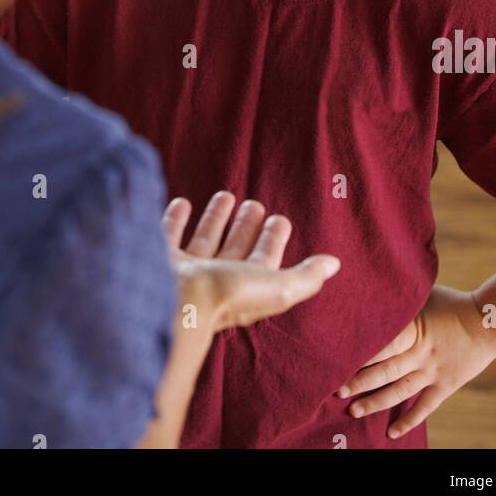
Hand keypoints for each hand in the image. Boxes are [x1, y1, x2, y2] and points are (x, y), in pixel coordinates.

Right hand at [163, 190, 339, 332]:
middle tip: (255, 204)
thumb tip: (335, 264)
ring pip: (205, 240)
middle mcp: (216, 279)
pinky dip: (176, 219)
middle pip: (235, 249)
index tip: (281, 219)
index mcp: (244, 287)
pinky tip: (182, 203)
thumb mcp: (278, 287)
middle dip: (245, 227)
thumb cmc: (226, 297)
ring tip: (225, 195)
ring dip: (215, 219)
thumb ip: (306, 276)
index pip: (263, 260)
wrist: (174, 300)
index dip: (273, 241)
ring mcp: (188, 271)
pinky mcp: (161, 258)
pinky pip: (169, 234)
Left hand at [336, 285, 495, 438]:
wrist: (487, 322)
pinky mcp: (445, 385)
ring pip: (399, 391)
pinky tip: (391, 433)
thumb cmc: (451, 302)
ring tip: (353, 411)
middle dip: (359, 381)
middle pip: (385, 370)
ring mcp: (432, 371)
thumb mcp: (423, 295)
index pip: (381, 343)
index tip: (337, 358)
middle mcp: (420, 353)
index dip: (359, 352)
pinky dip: (409, 421)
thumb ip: (400, 300)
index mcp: (413, 328)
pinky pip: (424, 407)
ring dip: (376, 402)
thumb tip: (373, 288)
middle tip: (336, 390)